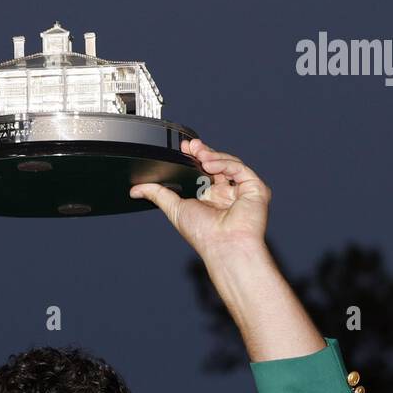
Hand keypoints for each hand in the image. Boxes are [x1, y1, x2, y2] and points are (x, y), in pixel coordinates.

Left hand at [130, 139, 270, 260]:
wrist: (224, 245)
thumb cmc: (204, 236)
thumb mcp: (174, 209)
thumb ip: (157, 194)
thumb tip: (136, 189)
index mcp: (211, 198)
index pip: (203, 171)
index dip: (194, 158)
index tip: (183, 149)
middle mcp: (227, 194)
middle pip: (216, 164)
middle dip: (203, 152)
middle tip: (190, 146)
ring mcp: (242, 191)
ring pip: (228, 164)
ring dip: (212, 156)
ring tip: (199, 155)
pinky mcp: (256, 189)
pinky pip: (240, 169)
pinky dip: (225, 163)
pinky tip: (211, 164)